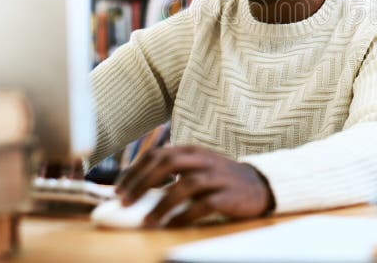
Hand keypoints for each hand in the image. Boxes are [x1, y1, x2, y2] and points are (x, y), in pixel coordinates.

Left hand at [115, 145, 273, 226]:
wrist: (258, 185)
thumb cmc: (220, 178)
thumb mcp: (197, 167)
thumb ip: (173, 171)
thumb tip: (136, 187)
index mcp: (192, 150)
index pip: (158, 154)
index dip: (135, 171)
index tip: (118, 190)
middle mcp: (204, 160)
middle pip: (168, 163)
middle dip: (142, 182)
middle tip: (125, 202)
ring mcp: (217, 176)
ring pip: (185, 184)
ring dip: (162, 204)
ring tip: (146, 221)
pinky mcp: (228, 195)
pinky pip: (204, 205)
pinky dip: (185, 215)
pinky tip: (172, 225)